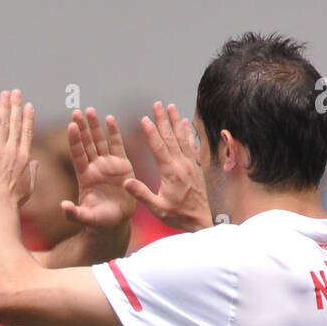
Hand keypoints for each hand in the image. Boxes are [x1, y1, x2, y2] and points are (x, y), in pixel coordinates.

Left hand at [0, 90, 36, 208]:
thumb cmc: (12, 201)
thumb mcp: (28, 188)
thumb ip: (33, 173)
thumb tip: (36, 163)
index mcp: (25, 158)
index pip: (27, 132)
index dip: (28, 117)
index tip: (29, 105)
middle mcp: (14, 150)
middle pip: (16, 123)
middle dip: (16, 106)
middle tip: (16, 92)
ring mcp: (0, 150)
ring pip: (4, 123)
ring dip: (5, 107)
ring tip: (5, 94)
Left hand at [60, 110, 135, 231]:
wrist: (115, 223)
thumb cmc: (99, 222)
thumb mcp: (86, 219)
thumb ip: (74, 213)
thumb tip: (62, 207)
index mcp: (84, 177)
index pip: (78, 154)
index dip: (75, 141)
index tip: (71, 126)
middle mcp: (94, 167)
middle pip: (86, 143)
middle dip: (82, 128)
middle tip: (77, 111)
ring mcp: (107, 164)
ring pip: (100, 141)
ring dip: (95, 126)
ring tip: (90, 110)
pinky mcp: (121, 164)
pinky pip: (117, 145)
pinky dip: (114, 132)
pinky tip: (110, 119)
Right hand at [124, 103, 212, 231]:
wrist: (200, 220)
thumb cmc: (178, 215)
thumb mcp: (157, 208)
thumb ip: (142, 194)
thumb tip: (126, 182)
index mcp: (171, 173)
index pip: (158, 148)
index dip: (151, 133)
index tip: (144, 119)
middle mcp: (182, 165)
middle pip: (170, 137)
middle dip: (163, 120)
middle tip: (157, 105)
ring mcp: (191, 164)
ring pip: (182, 138)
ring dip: (176, 121)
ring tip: (171, 107)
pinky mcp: (196, 166)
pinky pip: (192, 145)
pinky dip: (188, 132)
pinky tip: (185, 123)